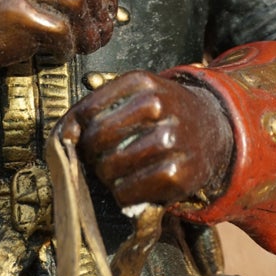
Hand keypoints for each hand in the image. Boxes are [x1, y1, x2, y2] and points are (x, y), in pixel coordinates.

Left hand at [68, 71, 232, 207]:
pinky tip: (129, 185)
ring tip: (113, 172)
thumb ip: (98, 106)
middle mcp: (158, 105)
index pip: (88, 109)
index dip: (74, 129)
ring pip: (111, 165)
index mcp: (142, 82)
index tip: (74, 140)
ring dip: (105, 175)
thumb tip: (62, 135)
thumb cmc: (162, 113)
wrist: (212, 129)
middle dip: (89, 153)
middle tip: (96, 159)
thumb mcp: (136, 93)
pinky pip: (129, 191)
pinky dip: (121, 194)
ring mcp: (172, 139)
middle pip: (98, 137)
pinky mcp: (180, 173)